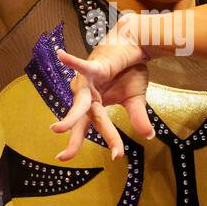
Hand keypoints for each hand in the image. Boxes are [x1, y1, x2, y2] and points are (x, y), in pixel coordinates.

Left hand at [51, 12, 156, 161]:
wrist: (133, 47)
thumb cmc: (129, 72)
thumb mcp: (136, 98)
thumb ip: (138, 117)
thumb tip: (149, 136)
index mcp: (94, 106)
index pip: (100, 127)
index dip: (110, 141)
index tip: (118, 157)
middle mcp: (86, 96)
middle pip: (80, 120)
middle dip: (74, 139)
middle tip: (63, 157)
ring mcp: (87, 82)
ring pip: (80, 102)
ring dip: (71, 116)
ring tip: (57, 129)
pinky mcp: (93, 66)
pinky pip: (82, 66)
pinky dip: (71, 61)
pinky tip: (61, 55)